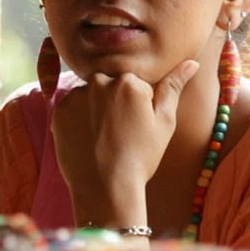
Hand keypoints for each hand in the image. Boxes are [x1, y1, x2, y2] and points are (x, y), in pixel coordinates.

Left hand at [50, 60, 199, 227]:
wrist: (106, 188)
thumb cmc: (141, 156)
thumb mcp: (164, 122)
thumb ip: (173, 87)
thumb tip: (191, 62)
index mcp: (128, 80)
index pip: (135, 83)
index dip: (139, 105)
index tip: (136, 126)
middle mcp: (98, 81)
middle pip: (110, 85)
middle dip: (115, 103)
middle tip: (120, 133)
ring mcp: (75, 96)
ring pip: (89, 96)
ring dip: (95, 109)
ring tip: (103, 138)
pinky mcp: (58, 111)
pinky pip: (71, 108)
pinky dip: (78, 120)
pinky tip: (87, 139)